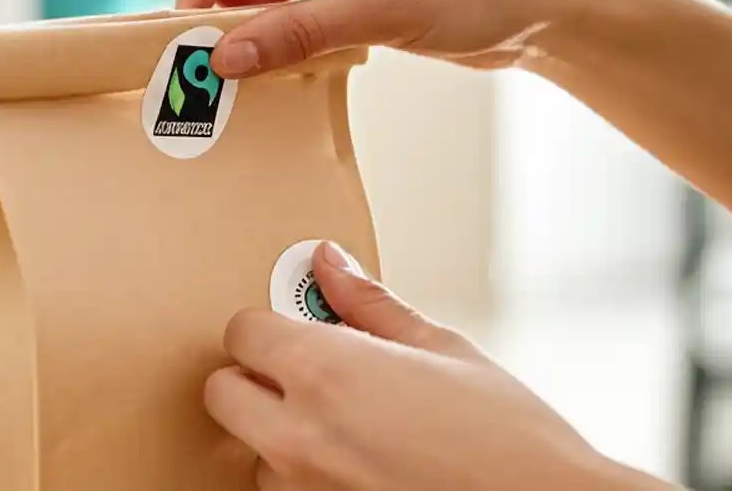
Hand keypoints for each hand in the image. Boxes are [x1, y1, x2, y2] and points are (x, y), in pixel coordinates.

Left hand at [205, 243, 670, 489]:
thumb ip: (370, 304)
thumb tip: (330, 264)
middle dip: (255, 377)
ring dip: (280, 435)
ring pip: (252, 450)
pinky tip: (356, 464)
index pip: (242, 331)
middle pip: (222, 392)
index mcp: (325, 373)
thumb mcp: (443, 349)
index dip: (269, 325)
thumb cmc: (509, 441)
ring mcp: (304, 489)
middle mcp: (300, 435)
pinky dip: (305, 478)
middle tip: (306, 375)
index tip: (295, 328)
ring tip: (346, 430)